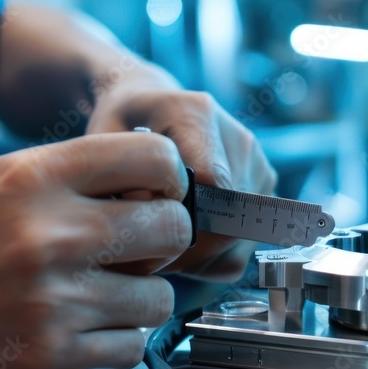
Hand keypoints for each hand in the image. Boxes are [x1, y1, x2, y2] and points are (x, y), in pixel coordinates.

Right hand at [0, 133, 191, 368]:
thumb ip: (74, 175)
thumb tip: (152, 181)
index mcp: (37, 177)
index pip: (155, 158)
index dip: (170, 180)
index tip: (159, 196)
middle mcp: (54, 233)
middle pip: (174, 228)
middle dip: (164, 242)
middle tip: (141, 252)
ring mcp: (57, 298)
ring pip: (160, 297)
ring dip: (141, 300)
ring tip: (107, 296)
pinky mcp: (53, 354)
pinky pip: (133, 347)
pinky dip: (118, 341)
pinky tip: (89, 330)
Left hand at [87, 77, 276, 280]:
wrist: (151, 108)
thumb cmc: (122, 126)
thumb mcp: (103, 137)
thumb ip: (118, 172)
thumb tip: (146, 210)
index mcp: (195, 113)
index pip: (209, 179)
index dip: (176, 215)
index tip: (142, 222)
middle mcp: (237, 138)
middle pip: (224, 217)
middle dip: (182, 246)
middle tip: (141, 249)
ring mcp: (257, 165)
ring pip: (234, 241)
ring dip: (194, 257)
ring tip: (160, 241)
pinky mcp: (264, 191)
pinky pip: (241, 250)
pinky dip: (209, 260)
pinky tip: (183, 243)